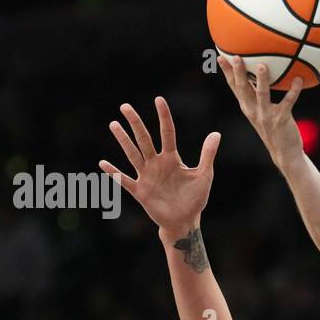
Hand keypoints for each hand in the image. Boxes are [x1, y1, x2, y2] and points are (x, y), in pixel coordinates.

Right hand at [99, 97, 219, 236]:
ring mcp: (146, 176)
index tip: (158, 99)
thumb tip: (216, 133)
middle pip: (144, 139)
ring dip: (123, 140)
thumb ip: (207, 154)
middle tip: (125, 106)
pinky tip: (103, 163)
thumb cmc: (195, 198)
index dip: (163, 117)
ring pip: (133, 155)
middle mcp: (156, 164)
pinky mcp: (140, 191)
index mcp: (171, 158)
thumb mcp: (204, 175)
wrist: (185, 220)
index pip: (167, 133)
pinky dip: (114, 172)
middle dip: (135, 123)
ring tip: (114, 124)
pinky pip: (124, 180)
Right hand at [219, 54, 305, 171]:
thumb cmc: (274, 128)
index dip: (227, 72)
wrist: (284, 153)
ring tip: (262, 65)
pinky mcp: (281, 120)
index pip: (234, 87)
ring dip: (262, 80)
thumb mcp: (261, 112)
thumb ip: (259, 95)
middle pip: (243, 88)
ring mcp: (266, 116)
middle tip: (236, 56)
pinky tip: (298, 79)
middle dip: (238, 72)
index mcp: (247, 107)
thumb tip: (261, 72)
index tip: (220, 56)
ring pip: (262, 95)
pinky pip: (287, 102)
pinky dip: (293, 91)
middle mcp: (253, 110)